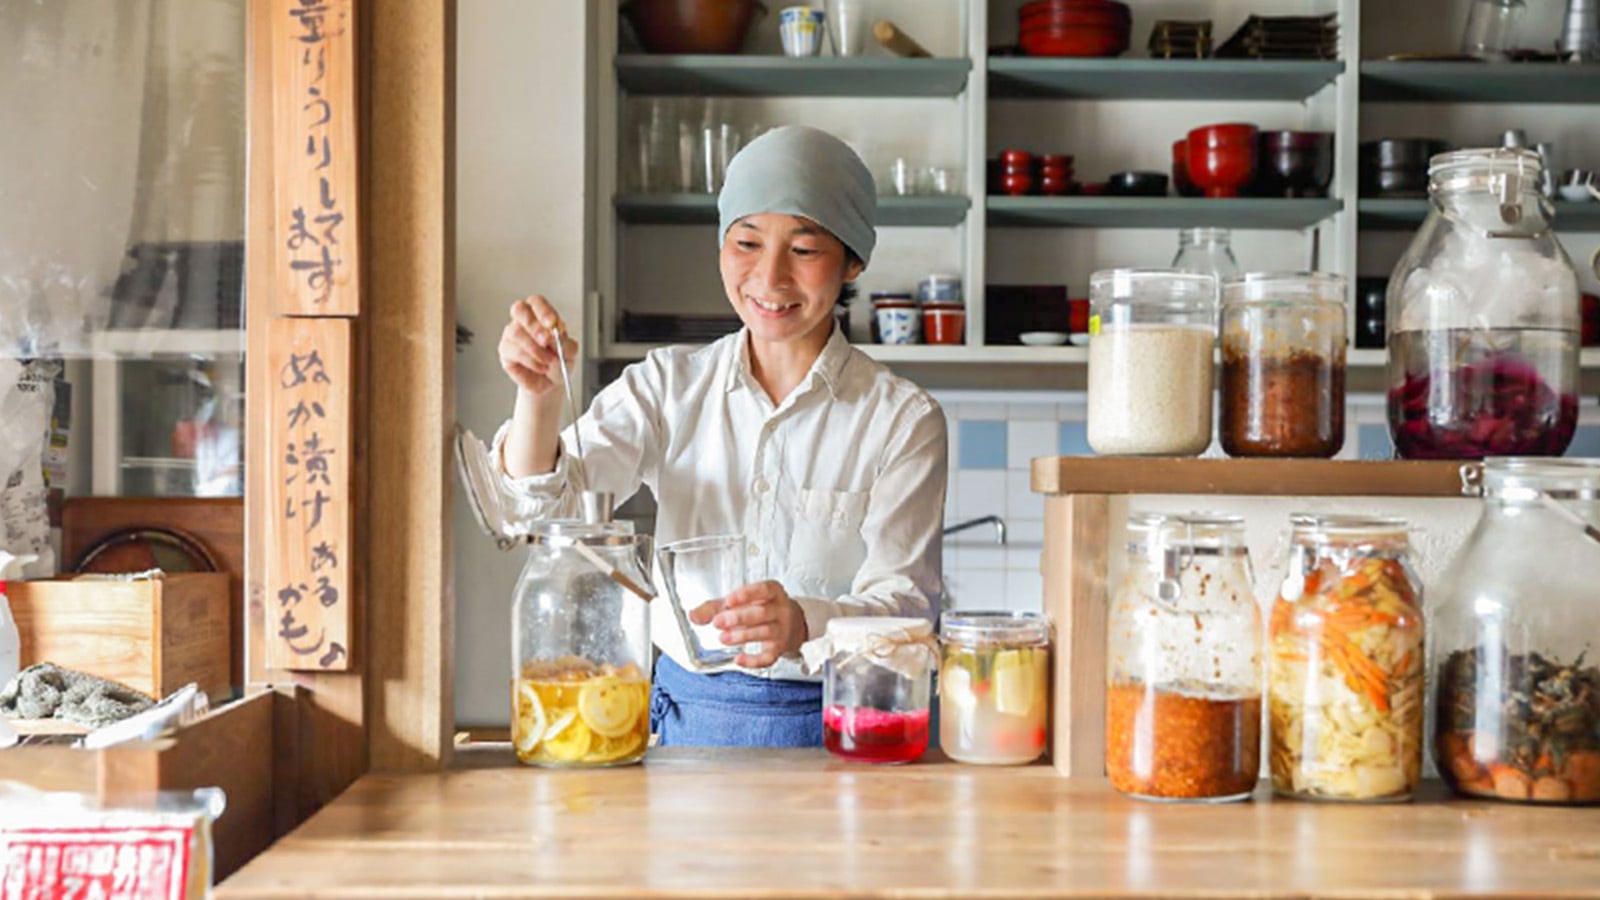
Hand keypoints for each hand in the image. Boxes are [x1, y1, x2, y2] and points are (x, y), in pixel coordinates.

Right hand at [498, 295, 577, 396]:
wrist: (551, 384)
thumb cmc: (559, 363)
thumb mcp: (570, 352)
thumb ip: (565, 342)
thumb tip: (556, 333)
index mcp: (540, 315)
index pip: (536, 302)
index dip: (543, 310)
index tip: (553, 323)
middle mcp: (524, 322)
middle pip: (519, 310)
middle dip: (534, 325)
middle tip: (546, 340)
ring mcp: (512, 335)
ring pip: (516, 333)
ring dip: (535, 349)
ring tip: (548, 360)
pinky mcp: (505, 352)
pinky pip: (514, 351)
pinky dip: (531, 361)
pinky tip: (540, 367)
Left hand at [688, 580, 808, 668]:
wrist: (791, 624)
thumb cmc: (761, 609)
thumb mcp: (740, 602)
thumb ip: (714, 607)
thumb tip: (693, 615)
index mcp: (772, 592)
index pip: (764, 589)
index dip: (747, 594)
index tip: (729, 599)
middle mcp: (780, 610)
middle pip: (762, 613)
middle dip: (739, 618)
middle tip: (718, 622)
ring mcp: (782, 630)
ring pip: (765, 633)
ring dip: (742, 636)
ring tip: (723, 638)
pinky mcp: (779, 649)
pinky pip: (769, 656)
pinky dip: (754, 661)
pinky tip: (739, 659)